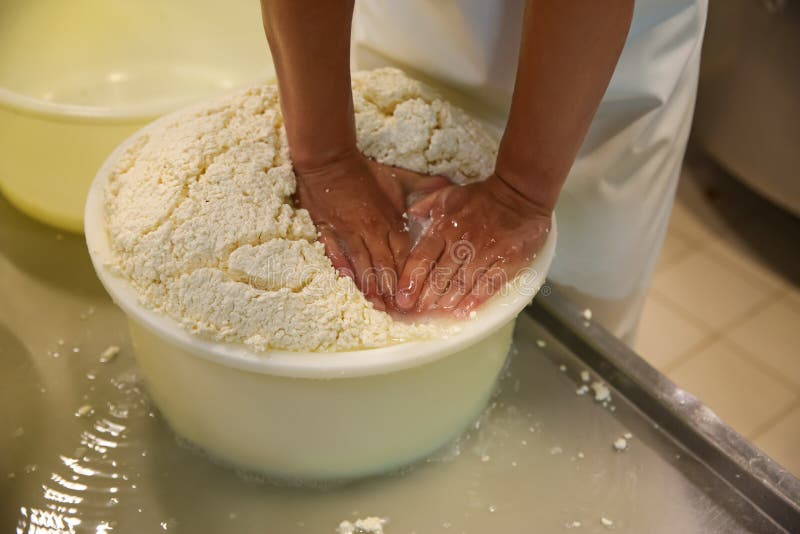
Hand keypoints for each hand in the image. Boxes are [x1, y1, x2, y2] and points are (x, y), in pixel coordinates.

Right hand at [294, 150, 448, 310]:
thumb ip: (423, 186)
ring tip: (377, 306)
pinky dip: (342, 268)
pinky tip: (348, 283)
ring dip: (370, 287)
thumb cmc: (365, 171)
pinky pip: (335, 253)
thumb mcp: (398, 177)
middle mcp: (371, 230)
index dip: (409, 275)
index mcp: (389, 220)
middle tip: (398, 311)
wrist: (330, 160)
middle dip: (391, 290)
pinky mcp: (328, 231)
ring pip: (362, 264)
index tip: (416, 293)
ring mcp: (348, 232)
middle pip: (384, 265)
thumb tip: (447, 184)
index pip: (402, 254)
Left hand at [396, 174, 551, 316]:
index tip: (402, 298)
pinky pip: (489, 283)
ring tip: (437, 313)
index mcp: (445, 227)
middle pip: (440, 275)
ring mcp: (486, 251)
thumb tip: (409, 216)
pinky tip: (465, 311)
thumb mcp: (448, 195)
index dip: (410, 281)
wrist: (519, 193)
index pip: (422, 258)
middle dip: (426, 297)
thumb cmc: (482, 197)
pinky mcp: (507, 259)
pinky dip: (475, 299)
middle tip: (418, 312)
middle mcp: (463, 241)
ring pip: (462, 282)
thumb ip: (426, 205)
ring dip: (448, 300)